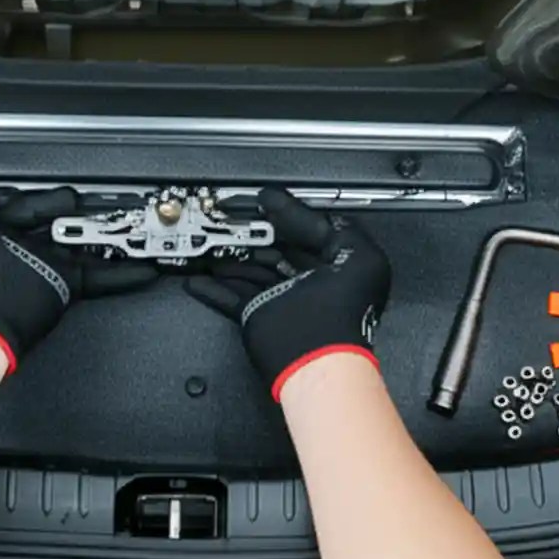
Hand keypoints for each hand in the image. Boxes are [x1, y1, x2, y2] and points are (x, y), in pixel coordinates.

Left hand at [0, 188, 157, 371]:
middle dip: (87, 215)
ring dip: (112, 240)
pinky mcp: (64, 288)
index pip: (35, 205)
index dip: (53, 198)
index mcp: (2, 230)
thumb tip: (10, 193)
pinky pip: (99, 278)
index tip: (73, 192)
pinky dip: (123, 274)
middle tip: (110, 207)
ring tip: (136, 231)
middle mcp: (28, 247)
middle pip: (66, 223)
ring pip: (86, 247)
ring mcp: (48, 267)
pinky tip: (142, 268)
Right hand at [185, 188, 390, 400]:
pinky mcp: (258, 316)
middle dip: (255, 233)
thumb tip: (312, 212)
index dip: (287, 212)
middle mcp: (307, 282)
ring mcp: (281, 299)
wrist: (319, 360)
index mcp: (335, 266)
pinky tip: (199, 280)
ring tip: (212, 244)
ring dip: (230, 258)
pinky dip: (212, 289)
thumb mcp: (360, 254)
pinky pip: (230, 298)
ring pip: (250, 271)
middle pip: (275, 248)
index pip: (308, 230)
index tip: (264, 199)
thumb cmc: (344, 314)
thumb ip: (338, 228)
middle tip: (234, 218)